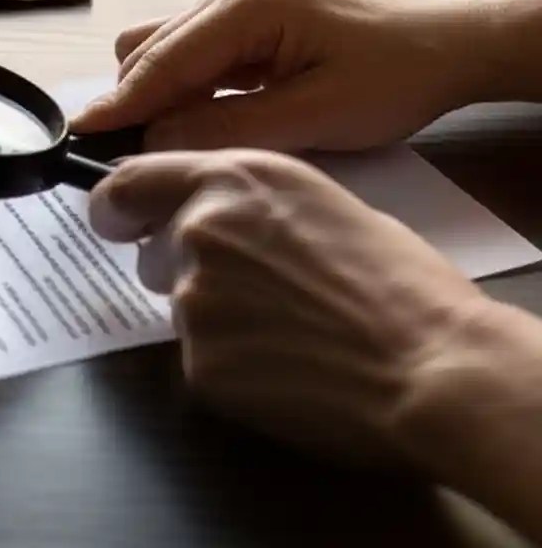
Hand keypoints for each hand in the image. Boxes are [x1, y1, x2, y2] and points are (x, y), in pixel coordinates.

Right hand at [71, 0, 539, 151]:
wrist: (448, 46)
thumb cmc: (396, 78)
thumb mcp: (312, 117)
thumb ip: (226, 129)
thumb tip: (153, 143)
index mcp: (251, 1)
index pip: (165, 60)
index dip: (120, 104)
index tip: (77, 137)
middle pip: (152, 50)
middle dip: (138, 103)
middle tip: (130, 161)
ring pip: (166, 51)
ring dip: (163, 97)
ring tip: (176, 146)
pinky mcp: (247, 15)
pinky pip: (194, 54)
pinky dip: (188, 90)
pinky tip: (204, 122)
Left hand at [88, 149, 492, 467]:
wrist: (431, 365)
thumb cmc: (400, 283)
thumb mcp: (322, 202)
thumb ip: (251, 203)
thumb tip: (217, 216)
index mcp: (232, 179)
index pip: (129, 182)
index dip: (116, 204)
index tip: (117, 219)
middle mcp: (198, 231)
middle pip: (157, 251)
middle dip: (190, 267)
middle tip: (263, 291)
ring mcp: (192, 300)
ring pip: (183, 307)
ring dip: (220, 316)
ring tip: (292, 331)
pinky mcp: (198, 363)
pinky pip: (203, 358)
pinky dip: (235, 365)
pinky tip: (290, 367)